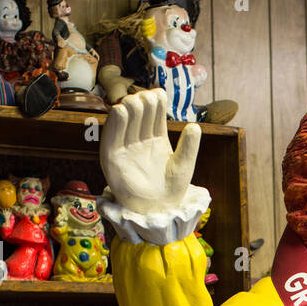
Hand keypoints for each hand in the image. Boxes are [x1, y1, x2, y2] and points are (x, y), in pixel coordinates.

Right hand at [100, 88, 200, 216]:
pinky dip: (115, 122)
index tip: (160, 94)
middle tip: (148, 99)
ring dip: (129, 107)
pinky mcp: (112, 158)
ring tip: (135, 101)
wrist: (159, 210)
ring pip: (124, 121)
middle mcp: (139, 139)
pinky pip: (111, 137)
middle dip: (142, 102)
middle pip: (139, 112)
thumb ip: (190, 146)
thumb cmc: (172, 190)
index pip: (154, 112)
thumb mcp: (184, 165)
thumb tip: (196, 125)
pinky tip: (120, 110)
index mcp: (156, 137)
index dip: (156, 101)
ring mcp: (125, 147)